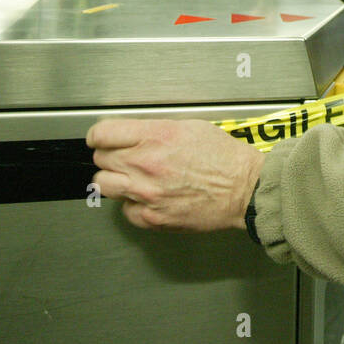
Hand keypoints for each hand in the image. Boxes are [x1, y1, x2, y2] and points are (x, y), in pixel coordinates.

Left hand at [87, 119, 264, 231]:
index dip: (99, 136)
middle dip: (111, 156)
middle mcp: (145, 164)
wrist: (243, 188)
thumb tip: (132, 134)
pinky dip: (133, 205)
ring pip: (103, 184)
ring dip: (115, 180)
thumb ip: (155, 130)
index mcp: (155, 136)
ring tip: (131, 179)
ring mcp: (146, 193)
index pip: (102, 134)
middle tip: (126, 158)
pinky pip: (125, 210)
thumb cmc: (224, 158)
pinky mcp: (152, 216)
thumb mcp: (190, 127)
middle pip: (100, 159)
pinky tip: (149, 198)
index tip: (101, 139)